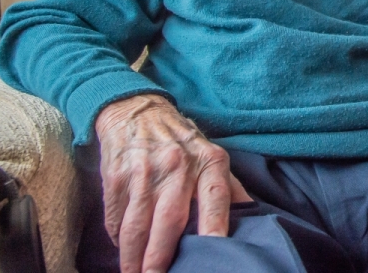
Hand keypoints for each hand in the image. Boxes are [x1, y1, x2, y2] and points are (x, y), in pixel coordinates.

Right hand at [95, 94, 250, 272]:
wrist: (138, 111)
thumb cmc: (182, 142)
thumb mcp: (212, 155)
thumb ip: (230, 188)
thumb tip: (251, 218)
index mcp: (209, 162)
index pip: (215, 196)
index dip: (215, 224)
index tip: (214, 248)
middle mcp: (178, 166)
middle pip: (169, 220)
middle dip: (161, 256)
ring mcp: (144, 171)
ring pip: (137, 224)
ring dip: (133, 256)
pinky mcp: (116, 176)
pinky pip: (117, 217)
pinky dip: (118, 239)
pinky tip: (123, 252)